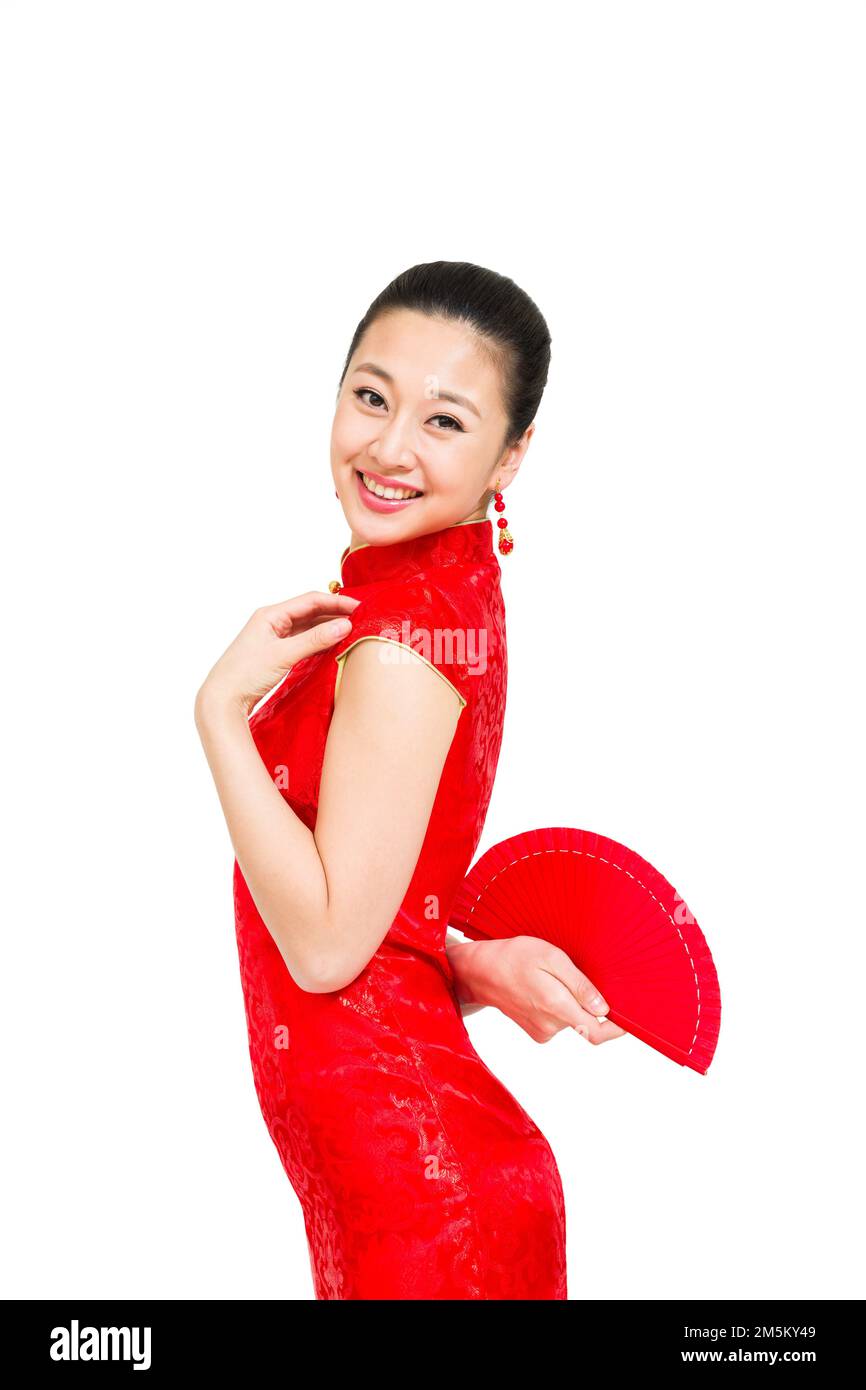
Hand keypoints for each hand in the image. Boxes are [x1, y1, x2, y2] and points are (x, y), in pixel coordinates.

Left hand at [195, 591, 360, 719]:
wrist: (222, 700)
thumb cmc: (245, 674)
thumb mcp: (283, 655)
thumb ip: (314, 640)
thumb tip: (344, 625)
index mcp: (270, 614)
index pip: (311, 600)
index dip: (337, 602)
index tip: (360, 608)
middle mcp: (272, 622)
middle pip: (310, 611)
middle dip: (335, 613)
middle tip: (361, 619)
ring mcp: (273, 638)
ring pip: (307, 627)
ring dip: (328, 628)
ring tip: (351, 632)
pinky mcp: (275, 653)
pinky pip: (302, 641)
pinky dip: (319, 642)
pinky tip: (332, 646)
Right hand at [456, 935, 626, 1045]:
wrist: (479, 972)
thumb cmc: (514, 958)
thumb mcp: (551, 958)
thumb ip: (579, 985)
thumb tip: (603, 1008)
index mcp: (557, 1006)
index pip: (597, 1032)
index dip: (617, 1029)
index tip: (627, 1018)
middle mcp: (550, 1025)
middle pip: (586, 1023)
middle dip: (589, 1004)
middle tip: (576, 978)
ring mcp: (542, 1031)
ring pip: (571, 1020)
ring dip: (571, 1003)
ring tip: (552, 978)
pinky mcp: (535, 1031)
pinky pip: (558, 1021)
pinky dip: (559, 1006)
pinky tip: (544, 988)